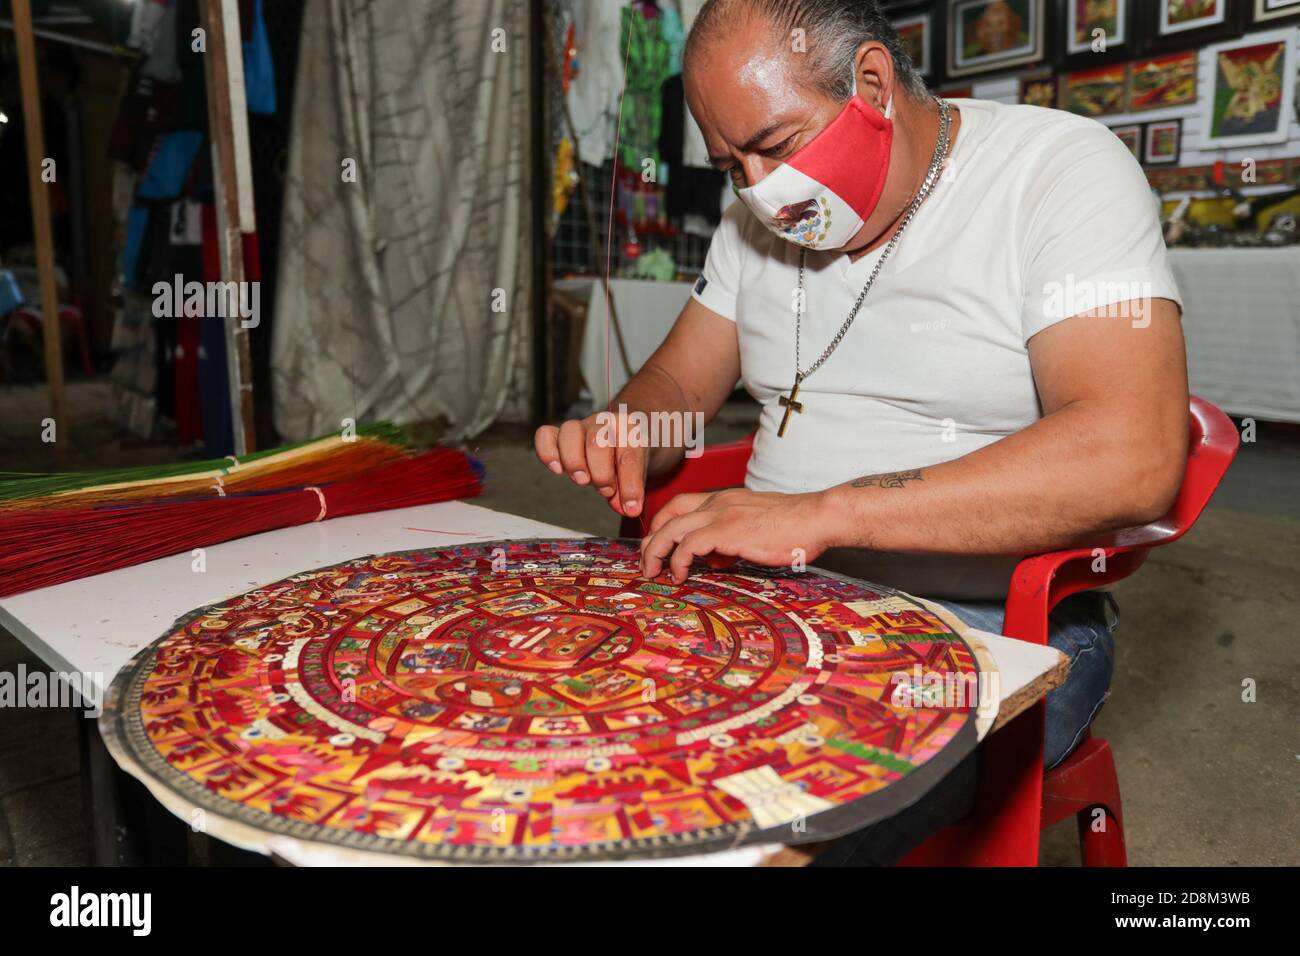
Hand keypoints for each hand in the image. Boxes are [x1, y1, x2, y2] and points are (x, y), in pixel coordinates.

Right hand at [534, 412, 648, 517]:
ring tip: (582, 480)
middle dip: (601, 473)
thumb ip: (631, 490)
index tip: (631, 507)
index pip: (630, 457)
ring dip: (574, 462)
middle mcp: (604, 423)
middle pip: (597, 442)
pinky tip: (557, 469)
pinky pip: (545, 435)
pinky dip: (547, 452)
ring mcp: (581, 426)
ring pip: (570, 432)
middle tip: (606, 490)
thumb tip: (626, 508)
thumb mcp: (638, 472)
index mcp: (630, 430)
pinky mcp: (560, 433)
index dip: (630, 485)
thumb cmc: (628, 455)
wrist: (621, 436)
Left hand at [639, 488, 834, 581]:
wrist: (817, 518)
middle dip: (651, 540)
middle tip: (646, 563)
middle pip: (668, 516)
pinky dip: (677, 561)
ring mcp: (721, 514)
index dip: (662, 523)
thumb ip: (731, 540)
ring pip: (671, 529)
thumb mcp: (756, 529)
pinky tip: (680, 576)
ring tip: (652, 573)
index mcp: (725, 499)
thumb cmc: (795, 527)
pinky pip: (688, 545)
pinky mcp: (726, 530)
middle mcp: (718, 501)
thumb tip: (715, 559)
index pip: (680, 504)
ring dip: (655, 552)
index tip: (657, 545)